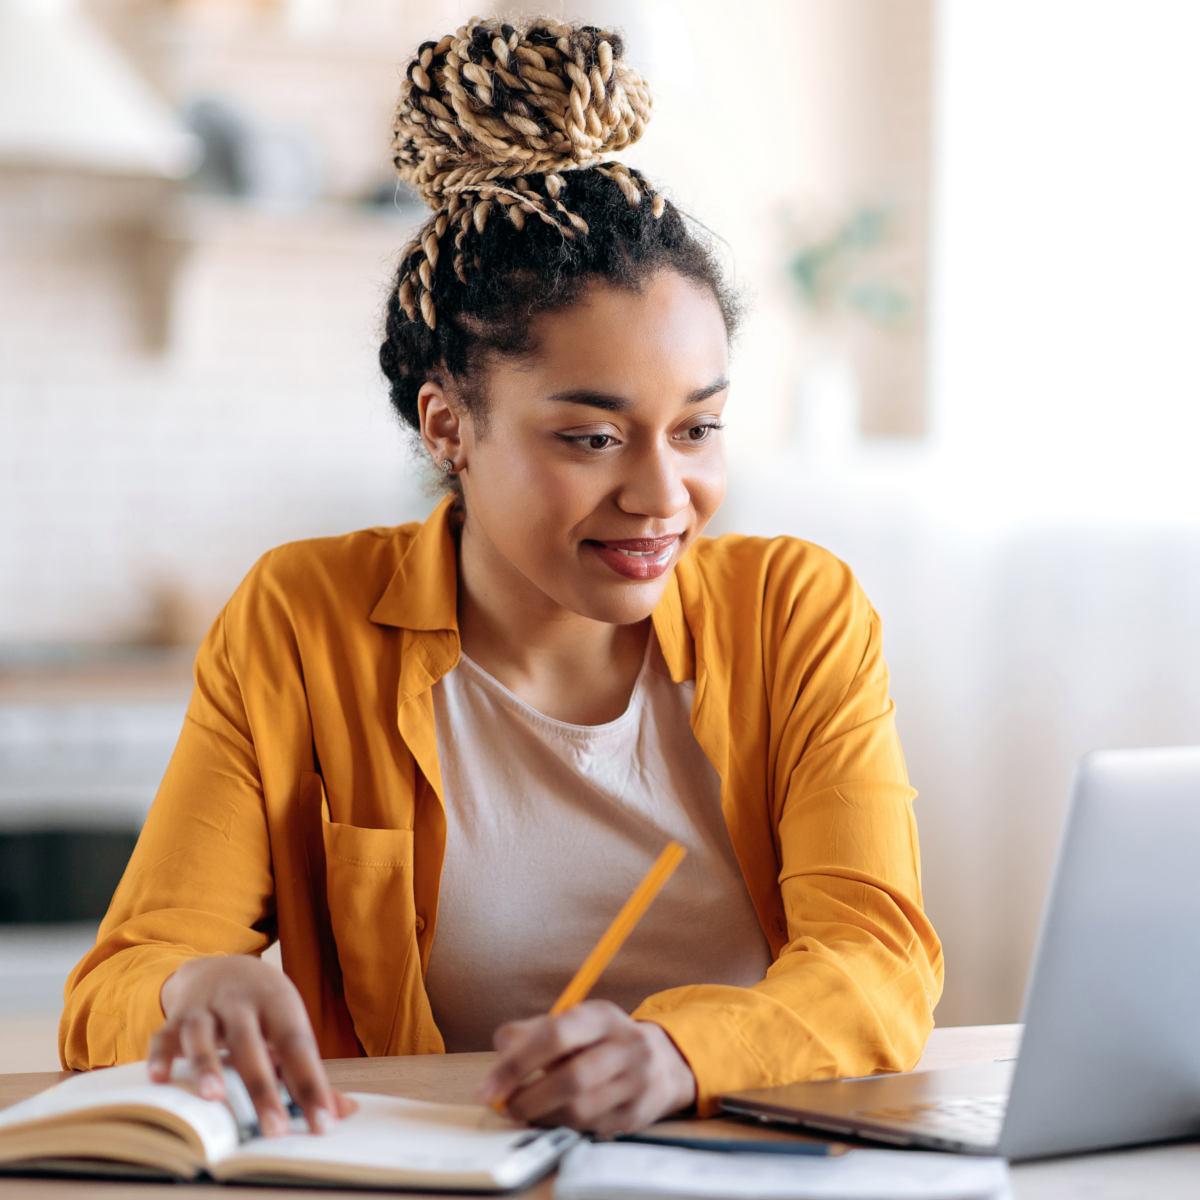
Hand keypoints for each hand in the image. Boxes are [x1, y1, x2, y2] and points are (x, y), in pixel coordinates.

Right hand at [149, 955, 356, 1135]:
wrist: (223, 966)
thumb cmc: (264, 1007)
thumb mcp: (289, 1026)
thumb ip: (308, 1070)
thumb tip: (342, 1111)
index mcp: (278, 1003)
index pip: (298, 1045)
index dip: (311, 1084)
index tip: (323, 1123)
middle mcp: (241, 1001)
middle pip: (251, 1042)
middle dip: (262, 1086)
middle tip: (275, 1129)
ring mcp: (206, 1008)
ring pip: (203, 1034)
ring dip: (207, 1064)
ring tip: (214, 1098)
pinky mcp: (176, 1018)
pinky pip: (164, 1035)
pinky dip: (160, 1056)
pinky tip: (159, 1080)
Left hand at [476, 1000, 696, 1134]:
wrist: (663, 1063)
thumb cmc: (603, 1041)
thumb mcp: (574, 1023)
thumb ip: (533, 1031)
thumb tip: (502, 1047)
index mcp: (602, 1015)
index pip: (556, 1034)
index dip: (517, 1063)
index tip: (488, 1087)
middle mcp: (625, 1046)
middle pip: (571, 1078)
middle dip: (528, 1098)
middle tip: (505, 1107)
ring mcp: (636, 1082)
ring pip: (581, 1109)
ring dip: (543, 1116)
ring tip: (526, 1112)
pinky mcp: (637, 1114)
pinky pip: (591, 1128)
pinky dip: (563, 1126)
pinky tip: (551, 1118)